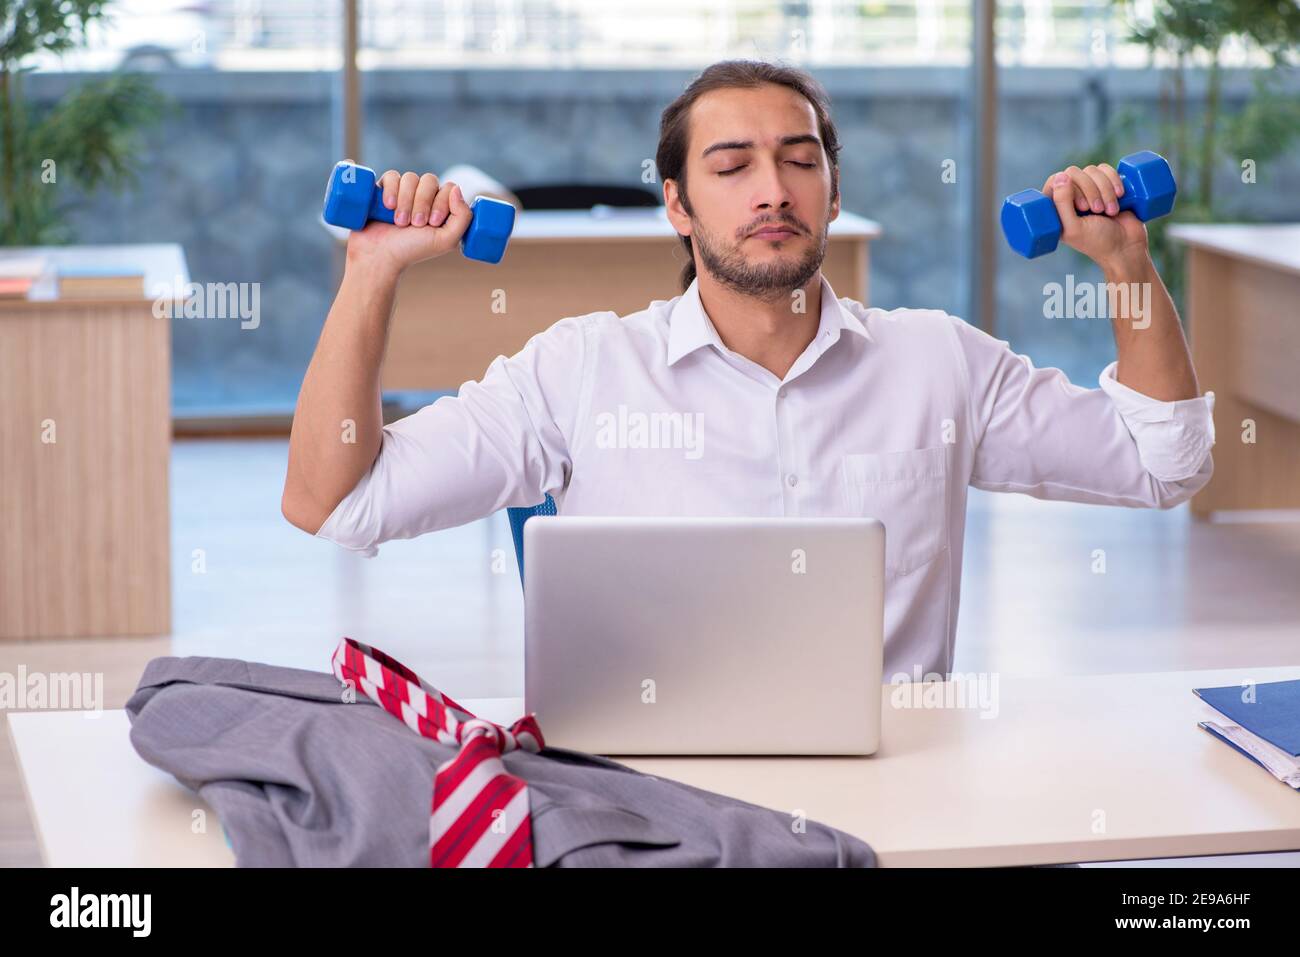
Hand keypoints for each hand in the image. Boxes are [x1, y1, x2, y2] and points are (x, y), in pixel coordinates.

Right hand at [345, 170, 472, 273]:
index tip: (432, 223)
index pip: (449, 188)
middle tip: (415, 224)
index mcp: (441, 207)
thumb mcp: (446, 240)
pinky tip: (388, 206)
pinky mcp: (385, 188)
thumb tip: (456, 188)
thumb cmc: (412, 250)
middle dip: (422, 203)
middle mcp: (424, 197)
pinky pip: (392, 175)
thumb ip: (463, 217)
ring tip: (399, 222)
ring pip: (411, 177)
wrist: (379, 255)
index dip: (441, 203)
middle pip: (430, 180)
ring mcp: (404, 191)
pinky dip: (391, 190)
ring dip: (406, 201)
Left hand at [1043, 164, 1149, 270]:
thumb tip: (1061, 176)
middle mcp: (1070, 196)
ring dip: (1105, 190)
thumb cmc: (1097, 242)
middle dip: (1090, 190)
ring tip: (1110, 211)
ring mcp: (1089, 189)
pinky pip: (1106, 169)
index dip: (1068, 188)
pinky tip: (1120, 195)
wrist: (1127, 246)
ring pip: (1091, 170)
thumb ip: (1062, 204)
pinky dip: (1114, 180)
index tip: (1082, 207)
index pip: (1054, 181)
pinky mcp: (1107, 185)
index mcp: (1056, 208)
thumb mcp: (1074, 228)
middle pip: (1073, 172)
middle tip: (1097, 211)